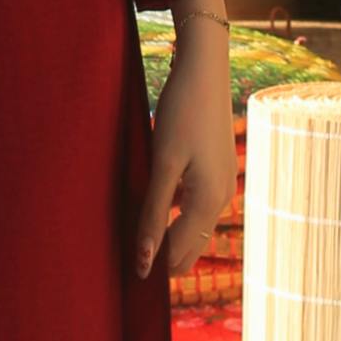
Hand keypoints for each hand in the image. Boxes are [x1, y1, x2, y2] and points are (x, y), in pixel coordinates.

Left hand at [135, 9, 235, 279]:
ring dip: (164, 233)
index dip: (151, 267)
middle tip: (121, 256)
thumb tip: (145, 263)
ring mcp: (220, 185)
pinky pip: (192, 206)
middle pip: (188, 248)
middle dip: (159, 256)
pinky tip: (149, 202)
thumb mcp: (163, 164)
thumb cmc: (182, 112)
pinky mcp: (213, 171)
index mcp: (209, 202)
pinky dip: (171, 212)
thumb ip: (154, 214)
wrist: (204, 69)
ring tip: (130, 231)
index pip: (178, 256)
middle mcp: (221, 199)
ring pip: (190, 227)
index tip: (119, 271)